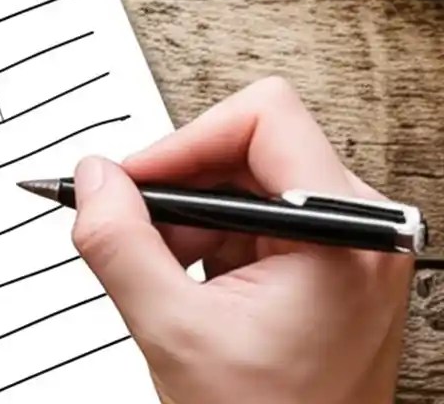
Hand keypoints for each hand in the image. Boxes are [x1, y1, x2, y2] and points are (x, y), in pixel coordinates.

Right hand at [71, 77, 412, 403]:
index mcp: (339, 237)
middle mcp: (355, 232)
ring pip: (245, 181)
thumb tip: (94, 179)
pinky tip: (187, 285)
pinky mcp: (324, 266)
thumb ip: (121, 245)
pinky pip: (251, 219)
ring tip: (163, 274)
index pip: (264, 118)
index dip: (185, 141)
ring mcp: (344, 248)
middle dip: (179, 188)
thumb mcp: (173, 332)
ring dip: (187, 219)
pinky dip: (205, 243)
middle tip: (134, 229)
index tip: (134, 179)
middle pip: (250, 146)